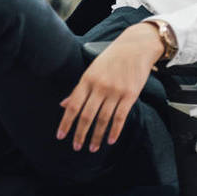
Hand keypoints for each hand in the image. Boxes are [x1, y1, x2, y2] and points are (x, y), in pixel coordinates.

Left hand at [56, 23, 163, 150]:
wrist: (135, 47)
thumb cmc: (111, 59)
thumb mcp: (91, 70)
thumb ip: (78, 89)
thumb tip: (63, 105)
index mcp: (87, 79)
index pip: (73, 105)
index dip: (66, 122)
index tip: (61, 136)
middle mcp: (99, 86)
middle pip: (86, 115)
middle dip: (80, 134)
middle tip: (76, 147)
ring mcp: (115, 91)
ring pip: (103, 119)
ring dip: (97, 136)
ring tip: (92, 148)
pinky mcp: (130, 95)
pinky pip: (120, 117)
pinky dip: (114, 131)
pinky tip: (110, 140)